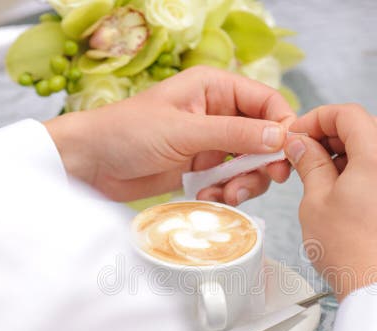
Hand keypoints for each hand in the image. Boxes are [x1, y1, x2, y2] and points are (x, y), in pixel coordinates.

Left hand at [45, 66, 294, 204]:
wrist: (91, 164)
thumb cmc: (127, 133)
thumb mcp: (185, 131)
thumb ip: (234, 134)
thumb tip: (280, 136)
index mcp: (215, 88)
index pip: (267, 102)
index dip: (283, 126)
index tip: (285, 154)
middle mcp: (217, 112)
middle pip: (265, 136)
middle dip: (265, 161)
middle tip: (262, 180)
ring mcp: (211, 142)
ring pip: (251, 162)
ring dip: (246, 182)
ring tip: (227, 195)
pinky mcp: (202, 168)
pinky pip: (231, 180)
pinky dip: (228, 192)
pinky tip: (209, 196)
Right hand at [284, 104, 376, 299]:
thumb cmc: (351, 254)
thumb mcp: (316, 202)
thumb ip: (310, 163)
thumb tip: (302, 144)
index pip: (349, 114)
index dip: (319, 118)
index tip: (302, 134)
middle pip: (371, 130)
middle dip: (338, 137)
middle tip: (312, 155)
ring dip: (359, 159)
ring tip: (333, 183)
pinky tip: (360, 203)